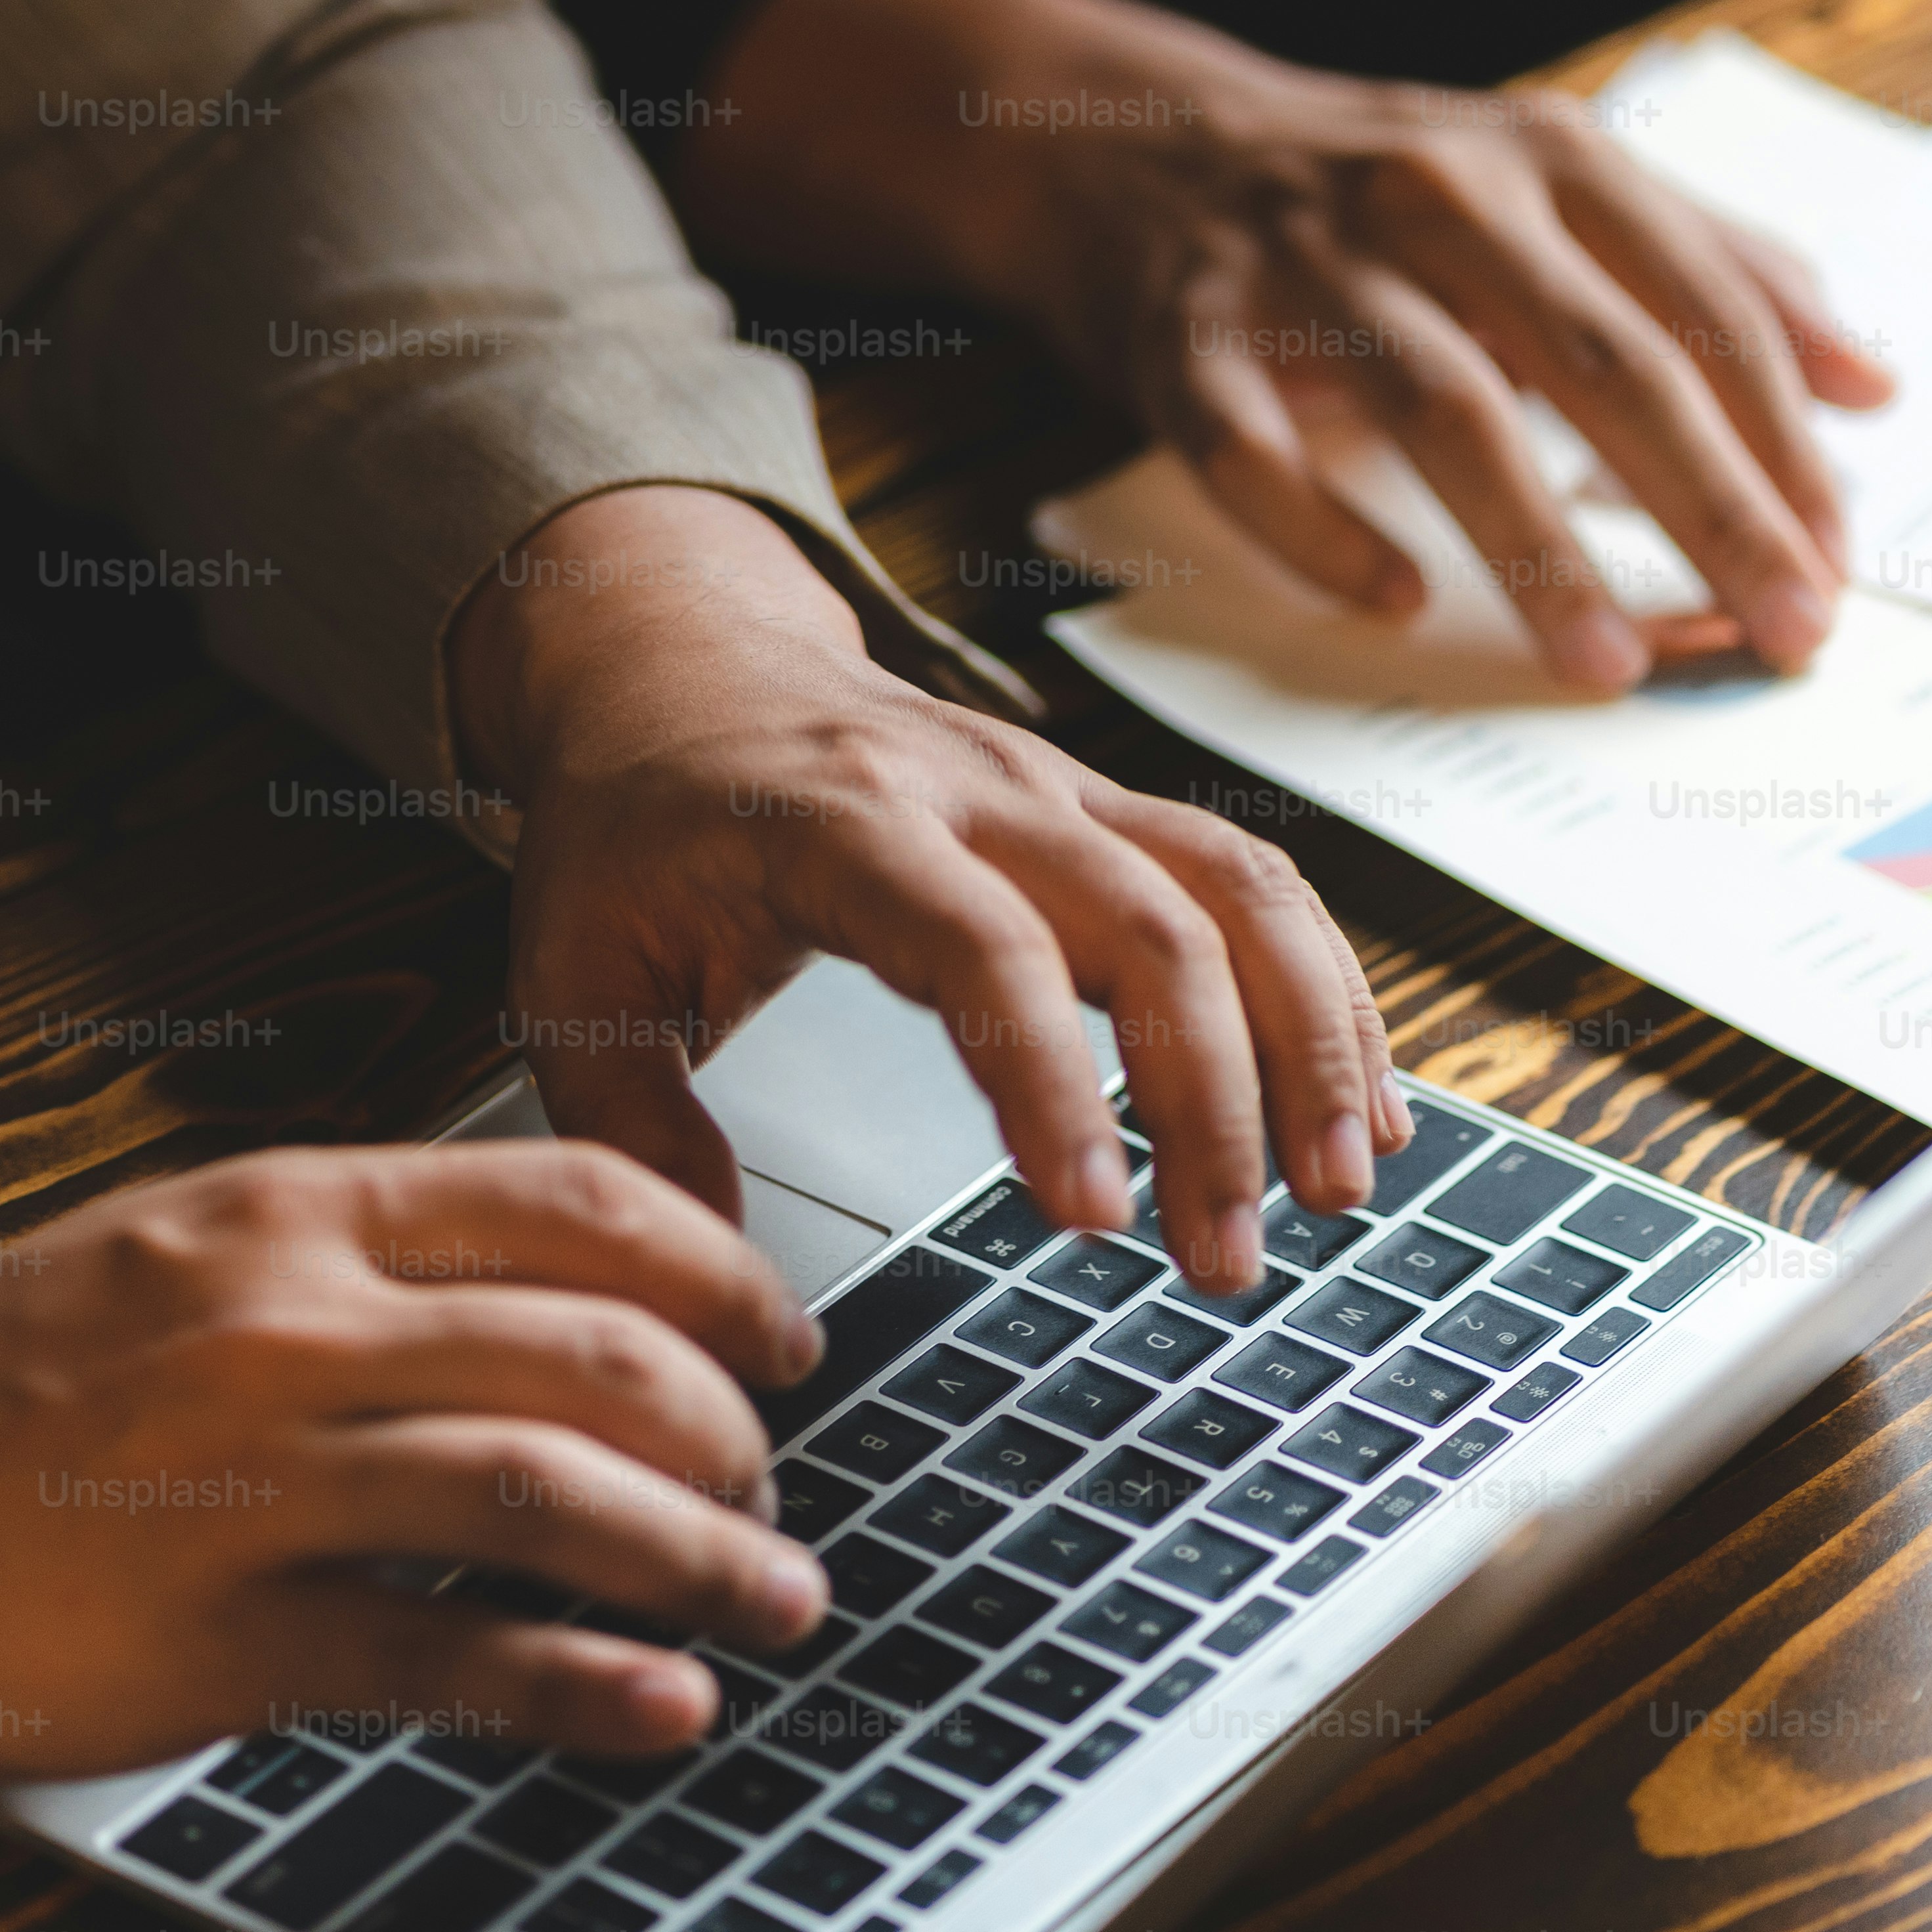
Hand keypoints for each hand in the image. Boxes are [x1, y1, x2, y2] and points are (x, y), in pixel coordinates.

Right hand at [0, 1141, 828, 1805]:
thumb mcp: (168, 1259)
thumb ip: (339, 1267)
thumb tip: (520, 1303)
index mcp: (284, 1214)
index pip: (575, 1205)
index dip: (719, 1271)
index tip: (780, 1329)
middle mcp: (290, 1326)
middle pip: (599, 1350)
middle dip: (735, 1425)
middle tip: (778, 1480)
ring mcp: (259, 1482)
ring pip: (552, 1496)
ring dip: (704, 1555)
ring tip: (780, 1600)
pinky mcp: (223, 1636)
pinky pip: (447, 1658)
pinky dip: (581, 1685)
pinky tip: (666, 1704)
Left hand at [447, 485, 1403, 1294]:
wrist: (674, 660)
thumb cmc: (630, 821)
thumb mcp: (570, 967)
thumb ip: (627, 1123)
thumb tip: (715, 1271)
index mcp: (840, 824)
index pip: (980, 949)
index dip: (1049, 1082)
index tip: (1093, 1219)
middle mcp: (977, 789)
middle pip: (1150, 920)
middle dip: (1214, 1100)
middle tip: (1225, 1262)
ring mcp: (1059, 786)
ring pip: (1235, 886)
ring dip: (1307, 1036)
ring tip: (1339, 1189)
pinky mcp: (1104, 808)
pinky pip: (1250, 879)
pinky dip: (1324, 986)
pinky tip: (1361, 1101)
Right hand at [673, 0, 1890, 686]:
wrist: (1124, 134)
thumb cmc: (1372, 188)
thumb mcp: (1549, 183)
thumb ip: (1714, 268)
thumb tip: (1873, 387)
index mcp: (1544, 159)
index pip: (1700, 310)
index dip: (1781, 443)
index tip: (1841, 563)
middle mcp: (1435, 193)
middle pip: (1602, 361)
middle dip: (1710, 507)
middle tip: (1784, 630)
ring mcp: (1304, 265)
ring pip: (1446, 406)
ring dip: (1538, 548)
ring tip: (1608, 662)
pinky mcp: (1186, 337)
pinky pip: (1255, 449)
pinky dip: (1325, 530)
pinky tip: (1393, 601)